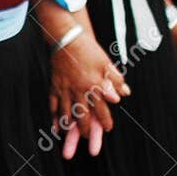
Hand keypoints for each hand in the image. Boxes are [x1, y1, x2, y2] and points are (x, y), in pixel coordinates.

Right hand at [48, 24, 127, 158]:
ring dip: (69, 127)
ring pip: (66, 113)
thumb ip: (115, 80)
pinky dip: (54, 117)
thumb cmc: (88, 50)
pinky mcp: (54, 86)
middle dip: (85, 129)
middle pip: (82, 115)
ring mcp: (65, 89)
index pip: (101, 109)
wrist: (66, 39)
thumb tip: (123, 94)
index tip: (108, 128)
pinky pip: (53, 105)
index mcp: (92, 86)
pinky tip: (55, 126)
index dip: (105, 120)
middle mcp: (78, 91)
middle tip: (87, 136)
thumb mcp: (106, 63)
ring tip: (71, 135)